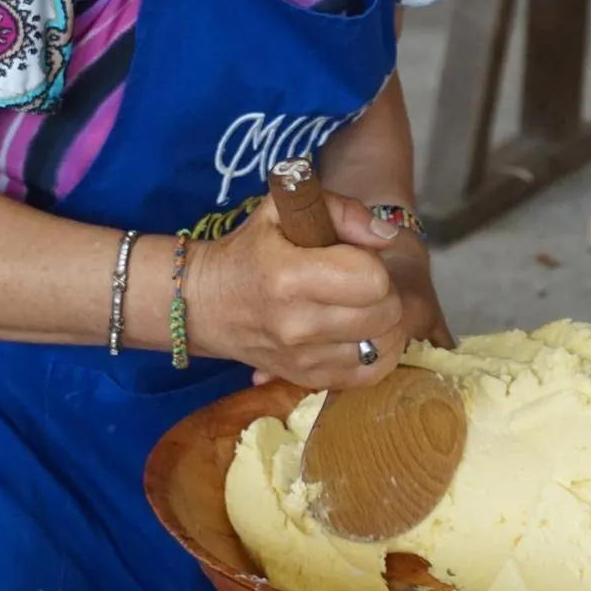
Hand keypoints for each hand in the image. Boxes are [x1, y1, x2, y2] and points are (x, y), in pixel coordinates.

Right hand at [249, 221, 454, 385]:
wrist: (205, 303)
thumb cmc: (248, 249)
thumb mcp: (282, 210)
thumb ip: (341, 211)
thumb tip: (386, 236)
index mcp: (290, 277)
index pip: (371, 279)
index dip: (371, 261)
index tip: (351, 255)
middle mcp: (298, 325)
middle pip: (384, 313)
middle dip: (382, 289)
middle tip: (357, 280)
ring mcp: (304, 359)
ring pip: (383, 345)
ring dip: (382, 322)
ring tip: (358, 305)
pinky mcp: (308, 380)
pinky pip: (371, 374)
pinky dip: (377, 352)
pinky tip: (361, 333)